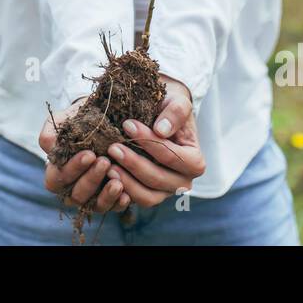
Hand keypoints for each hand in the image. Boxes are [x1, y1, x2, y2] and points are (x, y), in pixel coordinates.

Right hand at [39, 101, 132, 214]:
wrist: (109, 119)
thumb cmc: (83, 121)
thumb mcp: (67, 119)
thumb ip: (52, 129)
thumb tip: (48, 143)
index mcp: (58, 171)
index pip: (56, 179)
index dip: (71, 169)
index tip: (90, 154)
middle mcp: (73, 188)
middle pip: (75, 195)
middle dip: (90, 179)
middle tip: (105, 162)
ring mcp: (92, 196)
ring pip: (94, 205)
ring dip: (105, 195)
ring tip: (118, 182)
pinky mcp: (111, 199)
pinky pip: (113, 208)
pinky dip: (119, 203)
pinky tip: (126, 194)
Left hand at [105, 74, 204, 208]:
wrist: (162, 116)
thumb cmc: (170, 108)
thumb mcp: (178, 102)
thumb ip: (175, 112)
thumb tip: (162, 130)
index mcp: (195, 162)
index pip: (172, 156)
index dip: (150, 143)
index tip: (128, 124)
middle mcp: (183, 182)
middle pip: (158, 179)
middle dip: (134, 163)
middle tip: (112, 147)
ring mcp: (166, 192)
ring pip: (147, 196)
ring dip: (126, 181)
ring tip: (108, 165)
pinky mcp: (150, 196)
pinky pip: (135, 200)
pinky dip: (121, 190)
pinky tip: (107, 175)